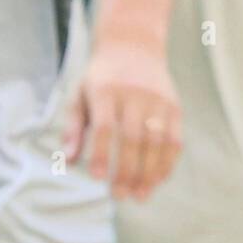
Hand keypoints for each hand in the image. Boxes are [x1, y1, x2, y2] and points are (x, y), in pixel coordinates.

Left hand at [63, 38, 181, 200]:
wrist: (132, 47)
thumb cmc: (99, 79)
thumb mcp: (79, 95)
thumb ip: (74, 128)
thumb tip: (67, 161)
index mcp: (104, 90)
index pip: (104, 126)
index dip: (100, 153)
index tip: (96, 178)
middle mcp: (133, 95)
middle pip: (133, 138)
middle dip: (127, 170)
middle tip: (120, 196)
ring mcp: (157, 101)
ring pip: (157, 143)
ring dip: (149, 173)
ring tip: (139, 195)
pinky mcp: (175, 107)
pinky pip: (174, 140)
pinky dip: (167, 164)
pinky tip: (157, 181)